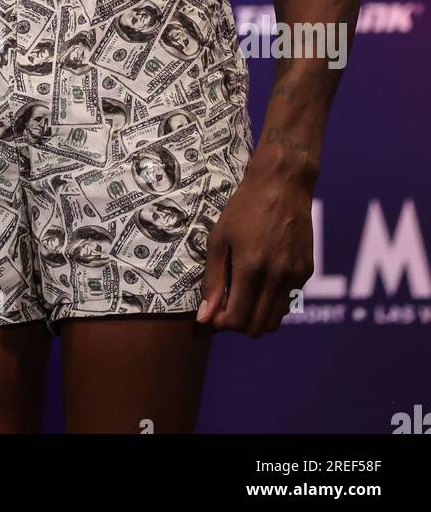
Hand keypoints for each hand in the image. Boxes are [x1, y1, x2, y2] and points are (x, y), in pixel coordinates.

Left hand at [195, 160, 314, 335]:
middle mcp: (277, 277)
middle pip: (258, 327)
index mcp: (251, 268)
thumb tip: (205, 316)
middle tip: (227, 306)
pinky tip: (261, 283)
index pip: (238, 319)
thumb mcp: (219, 238)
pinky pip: (288, 302)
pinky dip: (272, 303)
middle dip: (239, 324)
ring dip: (257, 317)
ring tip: (244, 296)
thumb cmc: (244, 208)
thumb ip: (213, 279)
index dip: (222, 323)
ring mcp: (295, 276)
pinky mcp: (307, 271)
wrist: (282, 184)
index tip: (214, 312)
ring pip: (275, 320)